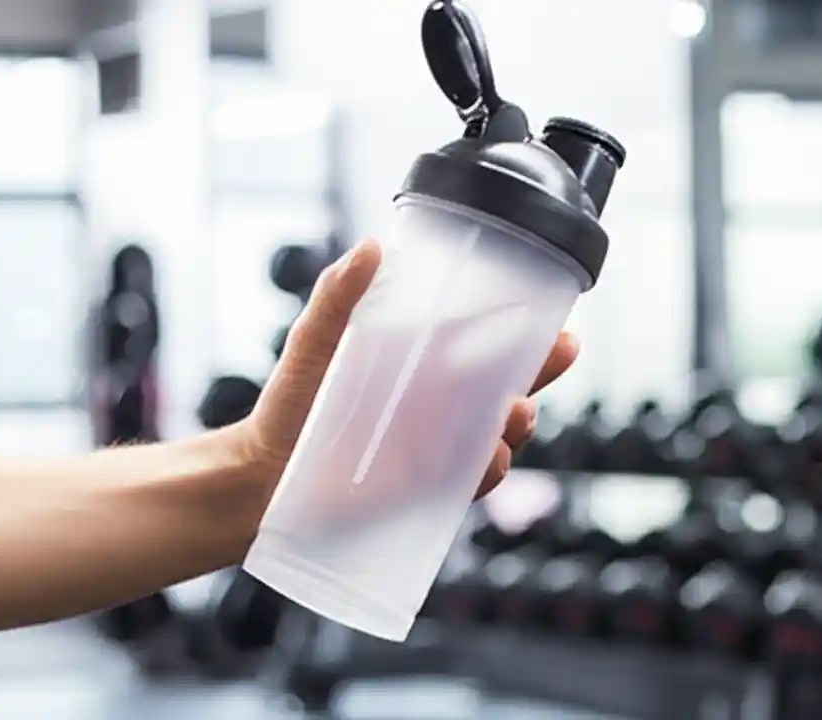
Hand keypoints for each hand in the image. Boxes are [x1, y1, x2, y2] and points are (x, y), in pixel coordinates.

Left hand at [236, 239, 578, 498]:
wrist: (264, 474)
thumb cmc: (291, 404)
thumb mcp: (315, 341)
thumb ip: (340, 297)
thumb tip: (370, 247)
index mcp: (424, 363)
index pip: (488, 343)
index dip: (527, 333)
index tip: (555, 320)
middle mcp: (441, 403)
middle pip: (509, 385)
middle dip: (541, 373)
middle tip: (557, 355)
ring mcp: (439, 445)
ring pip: (501, 432)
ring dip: (519, 422)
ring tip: (513, 412)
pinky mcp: (431, 485)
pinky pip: (476, 478)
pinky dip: (489, 469)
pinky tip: (488, 458)